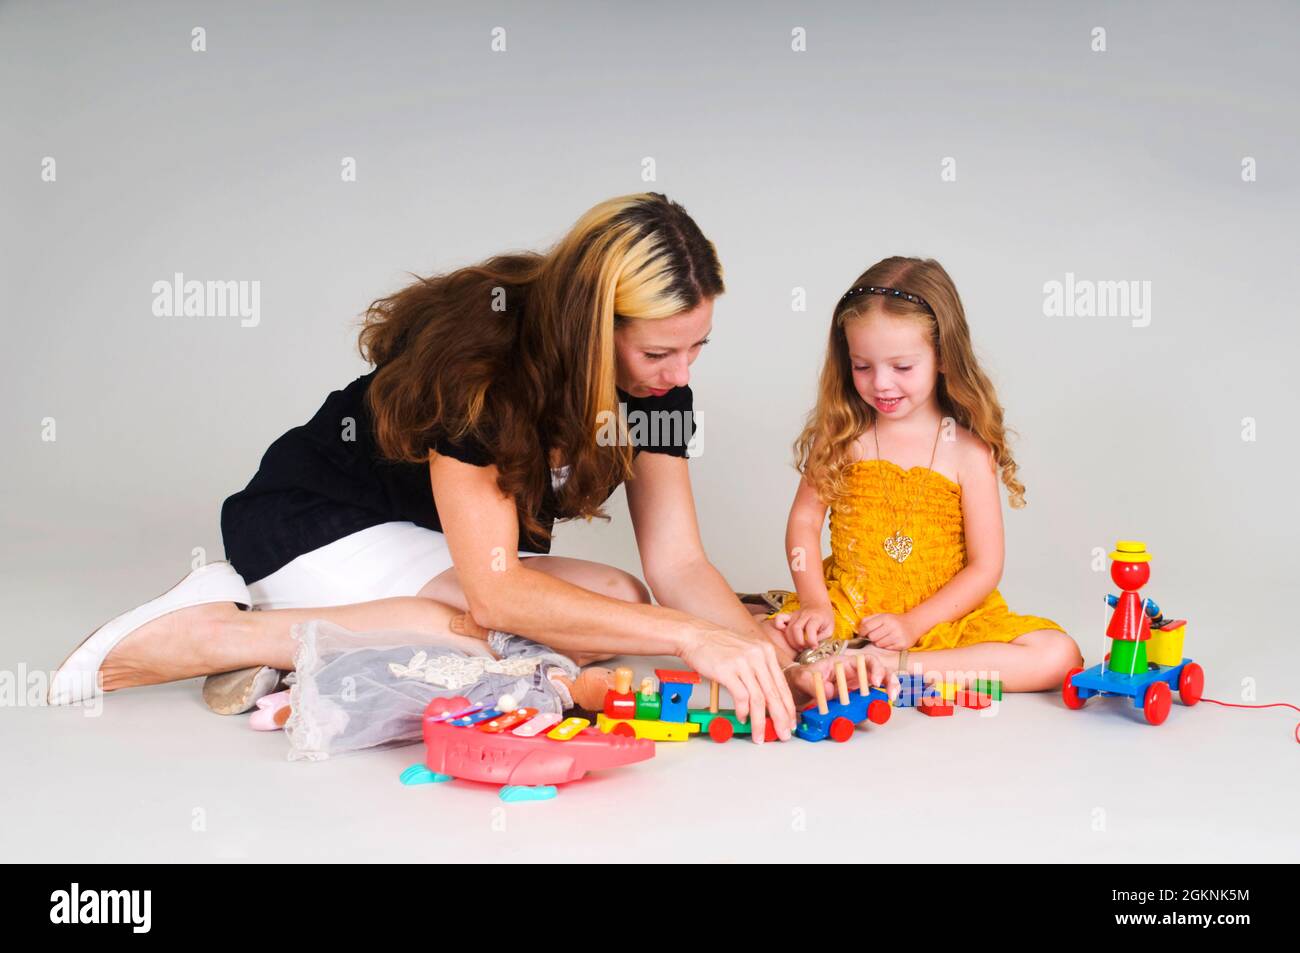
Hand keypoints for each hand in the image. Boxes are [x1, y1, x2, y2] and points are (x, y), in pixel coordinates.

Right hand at [678, 622, 796, 742]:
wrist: (695, 635)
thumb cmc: (718, 646)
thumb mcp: (746, 652)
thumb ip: (759, 671)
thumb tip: (767, 700)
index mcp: (766, 651)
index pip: (782, 685)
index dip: (788, 707)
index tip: (790, 721)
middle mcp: (758, 656)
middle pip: (774, 694)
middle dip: (780, 718)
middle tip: (783, 734)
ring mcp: (743, 663)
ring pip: (759, 699)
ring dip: (760, 721)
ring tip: (759, 734)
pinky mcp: (728, 670)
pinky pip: (741, 697)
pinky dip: (743, 711)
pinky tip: (742, 718)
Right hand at [770, 604, 835, 649]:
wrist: (817, 605)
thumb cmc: (824, 618)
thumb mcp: (830, 628)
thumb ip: (822, 638)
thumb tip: (813, 646)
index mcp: (816, 617)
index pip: (810, 629)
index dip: (811, 641)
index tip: (814, 647)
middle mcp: (804, 615)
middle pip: (796, 628)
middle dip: (799, 642)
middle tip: (804, 648)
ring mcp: (795, 615)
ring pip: (788, 628)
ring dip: (792, 641)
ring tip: (799, 646)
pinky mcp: (789, 616)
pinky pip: (779, 619)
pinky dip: (779, 627)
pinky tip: (787, 635)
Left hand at [786, 649, 898, 707]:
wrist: (796, 690)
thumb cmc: (801, 678)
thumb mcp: (801, 677)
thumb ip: (812, 682)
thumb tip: (829, 691)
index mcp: (844, 663)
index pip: (867, 661)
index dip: (875, 668)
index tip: (875, 681)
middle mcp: (853, 674)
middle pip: (879, 673)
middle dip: (890, 681)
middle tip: (891, 694)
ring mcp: (855, 688)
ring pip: (878, 687)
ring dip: (888, 692)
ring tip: (889, 701)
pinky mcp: (854, 701)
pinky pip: (869, 702)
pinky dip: (876, 706)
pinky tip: (877, 711)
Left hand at [857, 612, 919, 650]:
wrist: (914, 624)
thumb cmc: (894, 620)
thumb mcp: (882, 616)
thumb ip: (868, 620)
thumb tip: (858, 629)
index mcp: (885, 618)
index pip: (867, 626)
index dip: (862, 632)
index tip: (862, 634)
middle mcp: (892, 626)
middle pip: (872, 637)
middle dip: (871, 637)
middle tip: (876, 635)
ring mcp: (898, 636)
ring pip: (879, 644)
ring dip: (879, 642)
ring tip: (884, 637)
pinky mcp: (902, 644)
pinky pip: (887, 649)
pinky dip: (887, 646)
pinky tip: (891, 640)